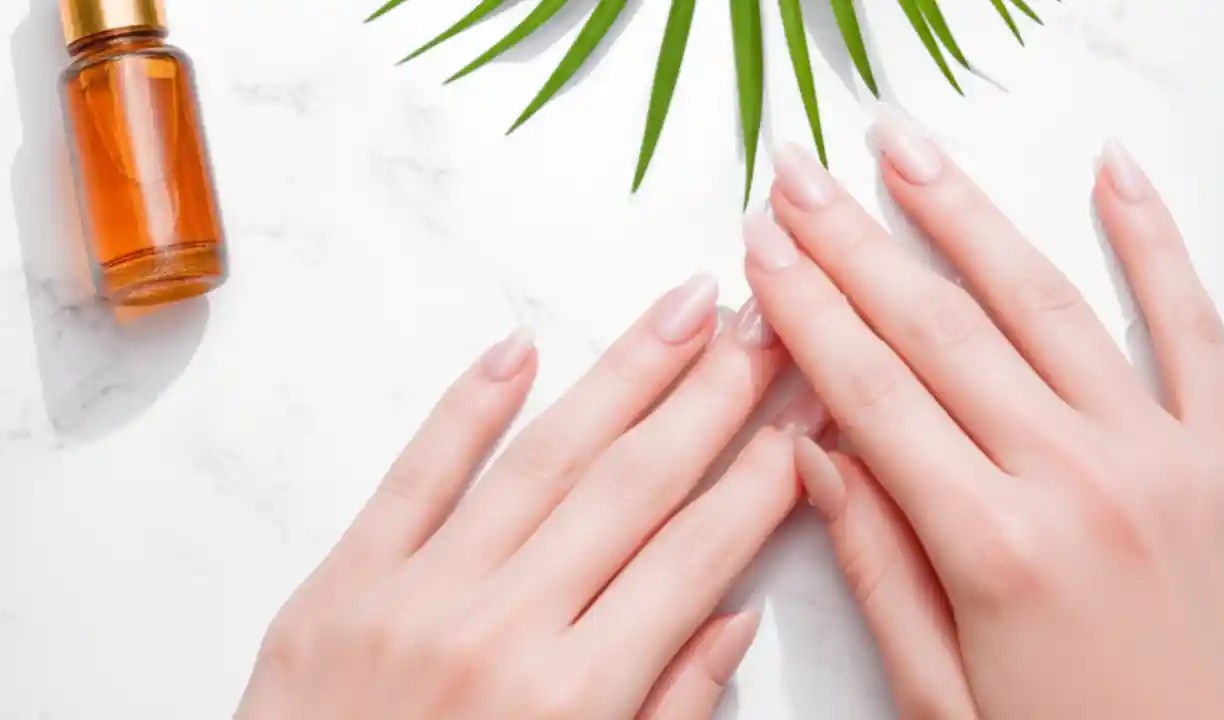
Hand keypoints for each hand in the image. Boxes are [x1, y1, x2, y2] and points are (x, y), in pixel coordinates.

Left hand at [236, 274, 825, 718]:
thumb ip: (665, 711)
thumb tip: (734, 614)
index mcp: (573, 701)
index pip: (695, 556)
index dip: (759, 479)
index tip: (803, 413)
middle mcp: (503, 632)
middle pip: (634, 485)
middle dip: (712, 394)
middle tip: (762, 323)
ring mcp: (415, 597)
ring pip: (543, 458)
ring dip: (623, 374)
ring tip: (682, 307)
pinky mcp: (341, 585)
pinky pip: (413, 475)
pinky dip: (466, 405)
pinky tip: (519, 345)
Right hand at [745, 110, 1223, 718]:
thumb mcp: (942, 696)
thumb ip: (876, 565)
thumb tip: (809, 451)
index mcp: (995, 549)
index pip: (870, 392)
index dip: (805, 310)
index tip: (761, 248)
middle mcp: (1079, 483)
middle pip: (938, 329)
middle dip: (852, 242)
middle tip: (796, 176)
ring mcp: (1162, 459)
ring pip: (1044, 302)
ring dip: (964, 214)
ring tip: (903, 146)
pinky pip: (1192, 326)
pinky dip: (1152, 240)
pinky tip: (1110, 170)